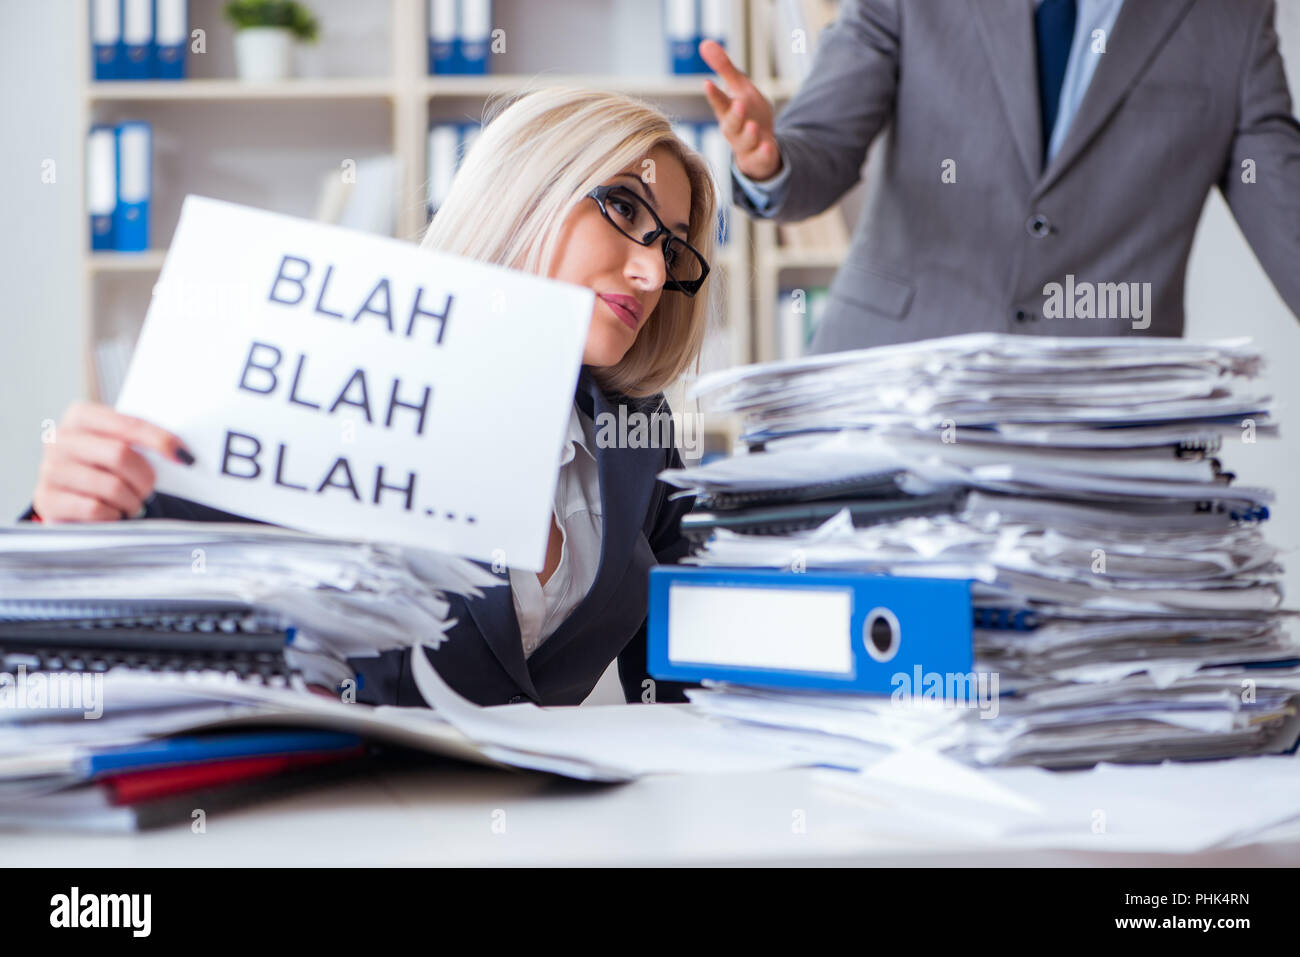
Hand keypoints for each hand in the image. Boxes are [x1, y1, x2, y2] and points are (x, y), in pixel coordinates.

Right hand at [31, 401, 192, 522]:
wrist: (71, 497)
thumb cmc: (105, 468)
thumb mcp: (120, 446)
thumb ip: (142, 441)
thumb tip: (183, 454)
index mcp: (81, 416)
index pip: (128, 424)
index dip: (160, 440)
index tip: (185, 458)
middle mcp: (59, 439)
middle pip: (120, 455)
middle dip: (145, 477)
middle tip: (149, 489)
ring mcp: (49, 469)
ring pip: (111, 486)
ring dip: (131, 500)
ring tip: (130, 503)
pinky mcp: (47, 500)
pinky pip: (95, 509)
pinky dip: (113, 516)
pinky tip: (111, 513)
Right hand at [700, 39, 782, 181]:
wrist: (761, 145)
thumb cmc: (747, 114)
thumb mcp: (739, 88)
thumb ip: (724, 68)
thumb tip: (705, 43)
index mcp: (728, 111)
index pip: (719, 102)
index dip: (714, 94)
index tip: (707, 83)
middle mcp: (734, 129)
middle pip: (731, 124)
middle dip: (734, 115)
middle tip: (738, 104)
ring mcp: (746, 145)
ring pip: (744, 142)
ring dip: (748, 134)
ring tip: (753, 126)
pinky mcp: (758, 157)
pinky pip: (760, 158)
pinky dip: (763, 153)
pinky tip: (768, 146)